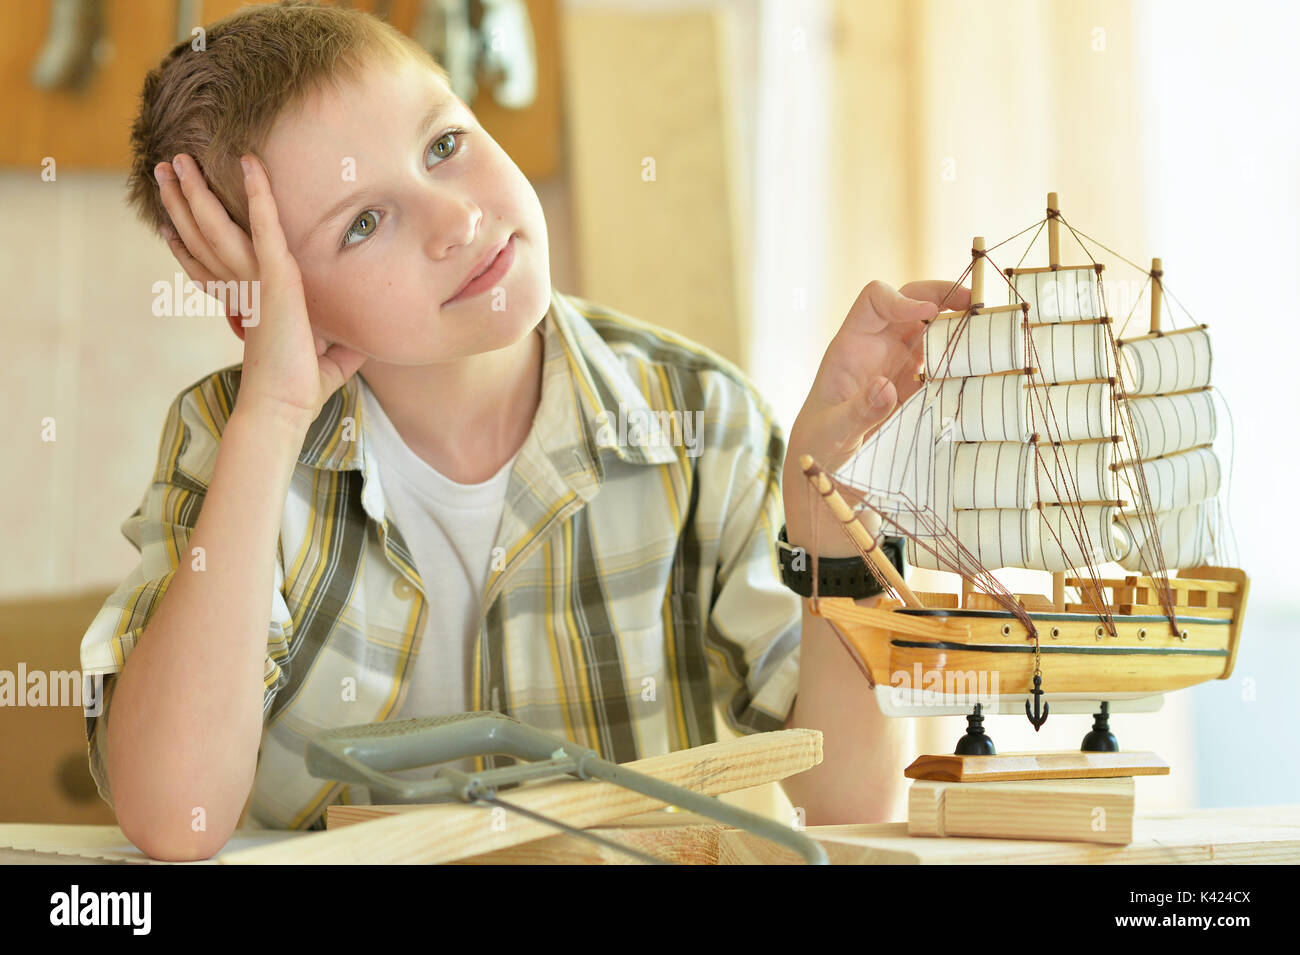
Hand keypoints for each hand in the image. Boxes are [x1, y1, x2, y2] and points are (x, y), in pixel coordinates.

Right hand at [154, 153, 365, 429]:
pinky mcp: (275, 276)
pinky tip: (251, 164)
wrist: (284, 406)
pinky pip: (265, 225)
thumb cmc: (300, 391)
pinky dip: (260, 194)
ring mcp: (252, 280)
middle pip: (201, 236)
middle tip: (162, 169)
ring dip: (196, 189)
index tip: (167, 228)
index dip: (184, 247)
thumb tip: (365, 346)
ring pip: (214, 225)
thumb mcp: (325, 364)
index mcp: (244, 305)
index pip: (207, 269)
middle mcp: (240, 288)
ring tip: (174, 159)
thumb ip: (339, 349)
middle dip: (180, 202)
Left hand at [783, 279, 970, 552]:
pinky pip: (941, 363)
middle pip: (911, 303)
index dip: (902, 300)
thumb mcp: (834, 433)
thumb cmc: (819, 446)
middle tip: (977, 306)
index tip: (928, 316)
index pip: (875, 300)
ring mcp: (898, 366)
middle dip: (943, 297)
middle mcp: (877, 348)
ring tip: (988, 333)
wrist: (827, 469)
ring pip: (931, 330)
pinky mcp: (915, 388)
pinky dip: (962, 360)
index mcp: (851, 346)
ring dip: (958, 326)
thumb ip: (858, 412)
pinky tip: (981, 368)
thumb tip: (884, 386)